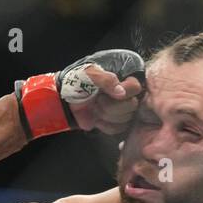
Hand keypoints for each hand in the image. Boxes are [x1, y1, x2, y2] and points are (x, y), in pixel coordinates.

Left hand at [15, 49, 143, 138]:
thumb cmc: (77, 81)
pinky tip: (96, 118)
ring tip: (95, 107)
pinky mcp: (116, 122)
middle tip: (97, 101)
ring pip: (126, 119)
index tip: (108, 93)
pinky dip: (105, 125)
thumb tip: (121, 92)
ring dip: (106, 116)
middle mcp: (126, 93)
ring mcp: (123, 109)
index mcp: (124, 76)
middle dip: (111, 107)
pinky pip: (118, 129)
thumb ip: (105, 79)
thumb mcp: (89, 73)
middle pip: (132, 106)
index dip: (123, 93)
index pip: (136, 88)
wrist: (66, 98)